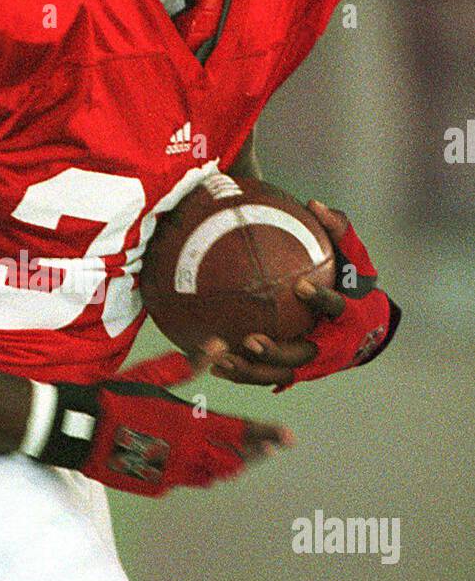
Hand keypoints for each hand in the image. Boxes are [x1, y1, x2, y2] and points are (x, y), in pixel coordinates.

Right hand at [36, 343, 294, 497]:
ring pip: (213, 475)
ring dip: (230, 465)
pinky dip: (199, 472)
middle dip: (255, 452)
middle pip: (234, 459)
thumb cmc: (117, 395)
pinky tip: (200, 464)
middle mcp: (187, 453)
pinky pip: (186, 480)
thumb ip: (189, 364)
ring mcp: (172, 473)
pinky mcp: (156, 485)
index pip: (240, 432)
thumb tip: (220, 346)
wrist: (80, 429)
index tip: (288, 437)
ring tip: (241, 457)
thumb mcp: (153, 374)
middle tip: (270, 447)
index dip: (266, 434)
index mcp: (190, 424)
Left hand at [208, 201, 400, 389]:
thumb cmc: (356, 285)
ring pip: (279, 374)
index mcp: (348, 316)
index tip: (300, 286)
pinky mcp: (296, 373)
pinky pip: (266, 376)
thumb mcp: (354, 258)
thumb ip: (337, 231)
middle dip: (276, 352)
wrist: (369, 330)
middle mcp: (330, 345)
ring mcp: (312, 364)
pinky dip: (242, 372)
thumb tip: (313, 204)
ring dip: (250, 370)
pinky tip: (212, 364)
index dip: (321, 299)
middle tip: (250, 340)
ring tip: (220, 360)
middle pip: (302, 355)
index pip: (337, 307)